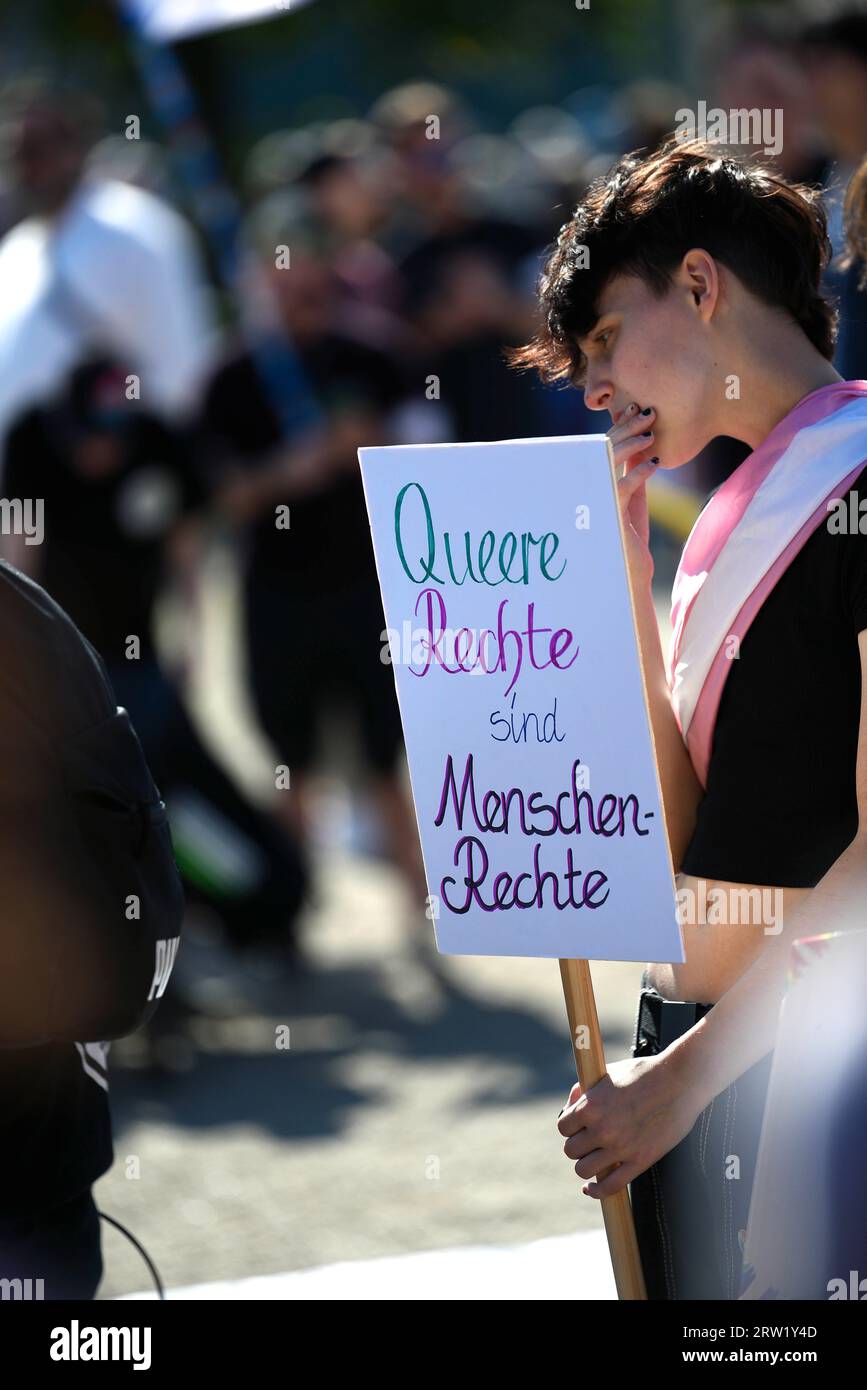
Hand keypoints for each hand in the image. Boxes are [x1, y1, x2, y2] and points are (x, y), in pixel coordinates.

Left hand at [556, 1051, 702, 1198]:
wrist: (680, 1081)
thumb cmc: (644, 1074)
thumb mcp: (609, 1074)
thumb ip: (585, 1090)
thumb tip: (571, 1105)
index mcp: (590, 1105)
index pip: (563, 1127)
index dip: (570, 1128)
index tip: (578, 1128)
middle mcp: (602, 1128)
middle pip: (570, 1150)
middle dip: (578, 1146)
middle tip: (590, 1141)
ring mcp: (620, 1147)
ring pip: (584, 1170)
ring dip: (586, 1165)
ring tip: (595, 1158)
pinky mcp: (640, 1161)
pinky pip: (610, 1186)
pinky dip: (597, 1191)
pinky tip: (591, 1188)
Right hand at [607, 402, 657, 588]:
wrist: (629, 566)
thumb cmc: (630, 532)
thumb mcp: (634, 495)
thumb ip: (632, 471)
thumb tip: (639, 443)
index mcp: (600, 481)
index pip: (605, 445)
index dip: (619, 425)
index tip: (633, 407)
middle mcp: (595, 487)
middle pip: (605, 448)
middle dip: (626, 427)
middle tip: (645, 411)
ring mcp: (599, 499)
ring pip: (610, 462)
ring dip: (631, 444)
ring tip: (650, 433)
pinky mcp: (610, 514)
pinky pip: (623, 486)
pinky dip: (639, 472)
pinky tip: (654, 463)